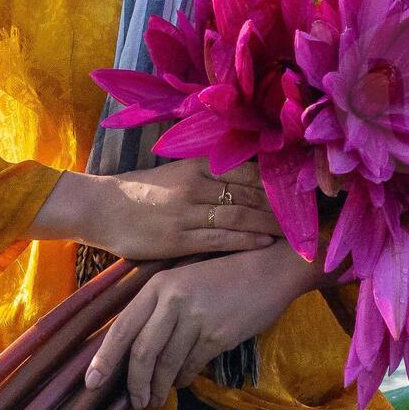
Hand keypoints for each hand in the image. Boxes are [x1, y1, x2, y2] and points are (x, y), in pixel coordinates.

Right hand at [32, 158, 280, 261]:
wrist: (99, 207)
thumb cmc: (138, 193)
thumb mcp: (174, 174)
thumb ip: (206, 176)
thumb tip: (244, 183)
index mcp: (197, 166)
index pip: (249, 172)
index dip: (278, 183)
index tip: (302, 192)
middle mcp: (196, 185)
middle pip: (251, 193)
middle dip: (282, 206)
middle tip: (309, 215)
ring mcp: (187, 212)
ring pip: (240, 215)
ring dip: (270, 224)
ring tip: (295, 232)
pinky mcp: (178, 238)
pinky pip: (220, 238)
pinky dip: (246, 240)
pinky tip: (265, 243)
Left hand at [84, 246, 321, 409]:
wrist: (271, 268)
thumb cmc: (225, 274)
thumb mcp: (184, 280)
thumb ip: (159, 307)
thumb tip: (135, 346)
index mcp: (157, 285)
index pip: (122, 328)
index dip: (104, 359)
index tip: (91, 382)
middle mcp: (172, 301)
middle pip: (141, 353)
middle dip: (133, 383)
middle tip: (133, 401)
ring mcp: (195, 319)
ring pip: (166, 364)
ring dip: (158, 387)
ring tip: (154, 398)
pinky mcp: (217, 335)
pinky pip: (192, 366)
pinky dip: (183, 378)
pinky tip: (181, 382)